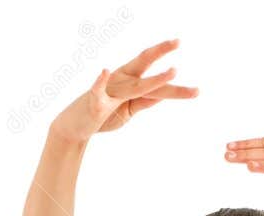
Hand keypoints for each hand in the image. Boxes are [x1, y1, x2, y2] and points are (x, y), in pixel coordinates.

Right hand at [51, 38, 197, 141]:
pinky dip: (100, 83)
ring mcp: (109, 92)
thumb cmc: (102, 117)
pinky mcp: (95, 104)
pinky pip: (97, 92)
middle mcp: (121, 82)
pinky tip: (105, 71)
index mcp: (129, 82)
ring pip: (134, 84)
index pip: (153, 75)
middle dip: (160, 52)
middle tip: (178, 41)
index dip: (169, 73)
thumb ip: (144, 102)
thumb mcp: (128, 110)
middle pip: (144, 65)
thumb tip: (161, 97)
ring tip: (172, 71)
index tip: (187, 65)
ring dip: (154, 80)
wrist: (76, 127)